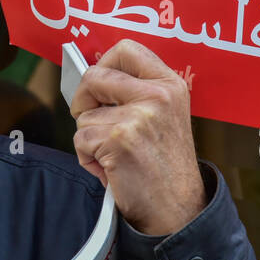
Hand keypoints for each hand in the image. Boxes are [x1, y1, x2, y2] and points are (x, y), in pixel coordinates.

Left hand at [69, 39, 206, 235]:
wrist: (178, 210)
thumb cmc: (163, 164)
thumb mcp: (163, 115)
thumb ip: (135, 91)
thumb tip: (87, 76)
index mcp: (170, 84)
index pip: (125, 49)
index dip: (103, 64)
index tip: (99, 86)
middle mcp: (158, 94)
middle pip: (94, 76)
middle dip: (83, 101)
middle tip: (93, 122)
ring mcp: (139, 116)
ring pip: (83, 115)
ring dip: (89, 138)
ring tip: (114, 155)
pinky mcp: (120, 140)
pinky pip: (81, 140)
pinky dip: (87, 158)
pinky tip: (110, 169)